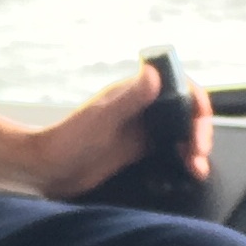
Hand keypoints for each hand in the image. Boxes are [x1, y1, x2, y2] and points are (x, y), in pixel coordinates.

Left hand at [4, 62, 212, 198]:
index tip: (199, 125)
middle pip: (185, 111)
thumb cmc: (67, 140)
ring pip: (181, 132)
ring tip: (197, 169)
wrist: (45, 168)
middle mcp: (142, 107)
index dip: (196, 103)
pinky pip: (171, 150)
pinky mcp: (138, 149)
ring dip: (195, 148)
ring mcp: (141, 128)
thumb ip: (129, 98)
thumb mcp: (101, 119)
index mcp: (135, 92)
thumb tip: (154, 73)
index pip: (179, 86)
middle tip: (199, 155)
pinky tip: (188, 171)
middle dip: (199, 131)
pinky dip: (184, 159)